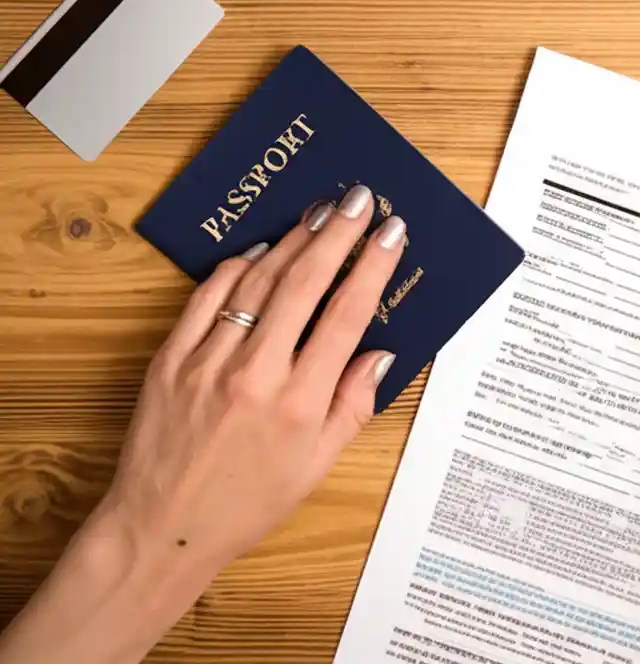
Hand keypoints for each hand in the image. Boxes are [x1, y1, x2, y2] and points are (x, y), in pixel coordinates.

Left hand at [0, 185, 406, 663]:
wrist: (163, 524)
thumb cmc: (247, 501)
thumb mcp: (318, 464)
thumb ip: (353, 404)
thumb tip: (381, 354)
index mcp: (301, 403)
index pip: (346, 315)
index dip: (373, 266)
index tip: (391, 233)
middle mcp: (256, 374)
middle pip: (305, 283)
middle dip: (338, 234)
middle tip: (359, 200)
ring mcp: (208, 361)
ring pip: (258, 282)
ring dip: (293, 240)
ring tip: (320, 212)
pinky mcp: (171, 358)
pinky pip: (208, 297)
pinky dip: (238, 267)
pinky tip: (262, 251)